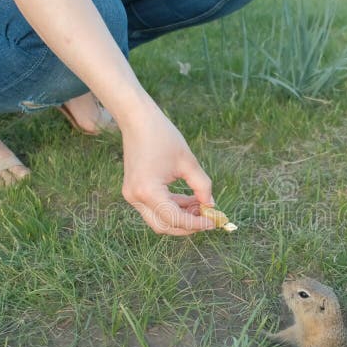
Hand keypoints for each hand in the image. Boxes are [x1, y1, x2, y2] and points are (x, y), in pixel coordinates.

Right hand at [120, 107, 215, 234]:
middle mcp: (136, 198)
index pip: (175, 219)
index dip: (196, 224)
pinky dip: (172, 208)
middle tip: (208, 219)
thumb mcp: (188, 162)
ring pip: (159, 219)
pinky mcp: (134, 191)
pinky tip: (189, 200)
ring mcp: (132, 195)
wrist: (137, 120)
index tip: (213, 221)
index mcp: (148, 191)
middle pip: (164, 226)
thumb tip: (211, 206)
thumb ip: (202, 187)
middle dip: (187, 226)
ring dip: (180, 217)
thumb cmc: (163, 137)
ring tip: (200, 206)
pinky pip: (155, 208)